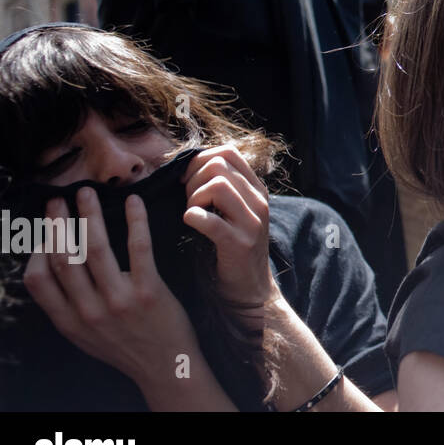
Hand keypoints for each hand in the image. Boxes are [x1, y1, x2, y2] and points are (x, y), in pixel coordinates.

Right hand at [23, 189, 198, 387]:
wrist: (166, 366)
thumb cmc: (126, 345)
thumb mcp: (85, 336)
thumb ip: (67, 307)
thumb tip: (50, 269)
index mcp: (69, 322)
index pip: (38, 280)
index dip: (37, 251)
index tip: (43, 230)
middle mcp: (89, 312)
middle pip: (64, 258)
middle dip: (58, 224)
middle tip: (58, 199)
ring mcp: (119, 301)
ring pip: (95, 249)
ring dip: (89, 215)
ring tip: (86, 193)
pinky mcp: (149, 292)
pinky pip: (139, 248)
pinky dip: (135, 221)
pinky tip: (134, 202)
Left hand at [182, 145, 277, 318]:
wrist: (249, 292)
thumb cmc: (230, 250)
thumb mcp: (232, 213)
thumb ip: (219, 189)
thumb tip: (185, 166)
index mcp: (255, 189)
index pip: (228, 152)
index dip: (200, 159)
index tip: (186, 181)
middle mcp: (259, 201)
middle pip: (218, 165)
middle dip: (193, 179)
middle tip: (188, 202)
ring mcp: (252, 222)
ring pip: (216, 185)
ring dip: (193, 198)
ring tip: (192, 215)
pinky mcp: (240, 243)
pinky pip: (211, 220)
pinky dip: (193, 217)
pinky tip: (190, 225)